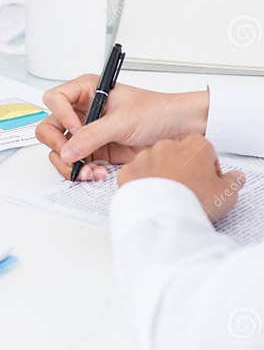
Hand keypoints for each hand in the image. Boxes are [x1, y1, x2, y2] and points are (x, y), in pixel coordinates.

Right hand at [36, 74, 208, 180]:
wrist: (182, 131)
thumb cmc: (159, 111)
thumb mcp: (123, 121)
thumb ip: (92, 136)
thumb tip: (68, 151)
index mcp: (86, 90)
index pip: (54, 99)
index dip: (61, 115)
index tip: (77, 129)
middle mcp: (82, 111)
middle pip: (50, 128)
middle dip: (59, 145)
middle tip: (72, 156)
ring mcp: (87, 132)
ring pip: (60, 149)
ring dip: (70, 164)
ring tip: (89, 170)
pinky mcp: (95, 151)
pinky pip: (75, 163)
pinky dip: (81, 171)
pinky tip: (96, 173)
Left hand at [118, 135, 245, 221]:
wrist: (163, 215)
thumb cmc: (195, 200)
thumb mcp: (225, 193)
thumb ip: (232, 181)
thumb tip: (234, 178)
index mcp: (194, 146)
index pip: (204, 150)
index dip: (207, 167)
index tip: (207, 181)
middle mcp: (167, 146)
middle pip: (176, 154)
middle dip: (180, 168)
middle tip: (186, 190)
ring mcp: (145, 157)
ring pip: (154, 163)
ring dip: (159, 175)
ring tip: (167, 197)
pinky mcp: (128, 171)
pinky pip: (135, 175)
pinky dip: (140, 184)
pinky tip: (149, 198)